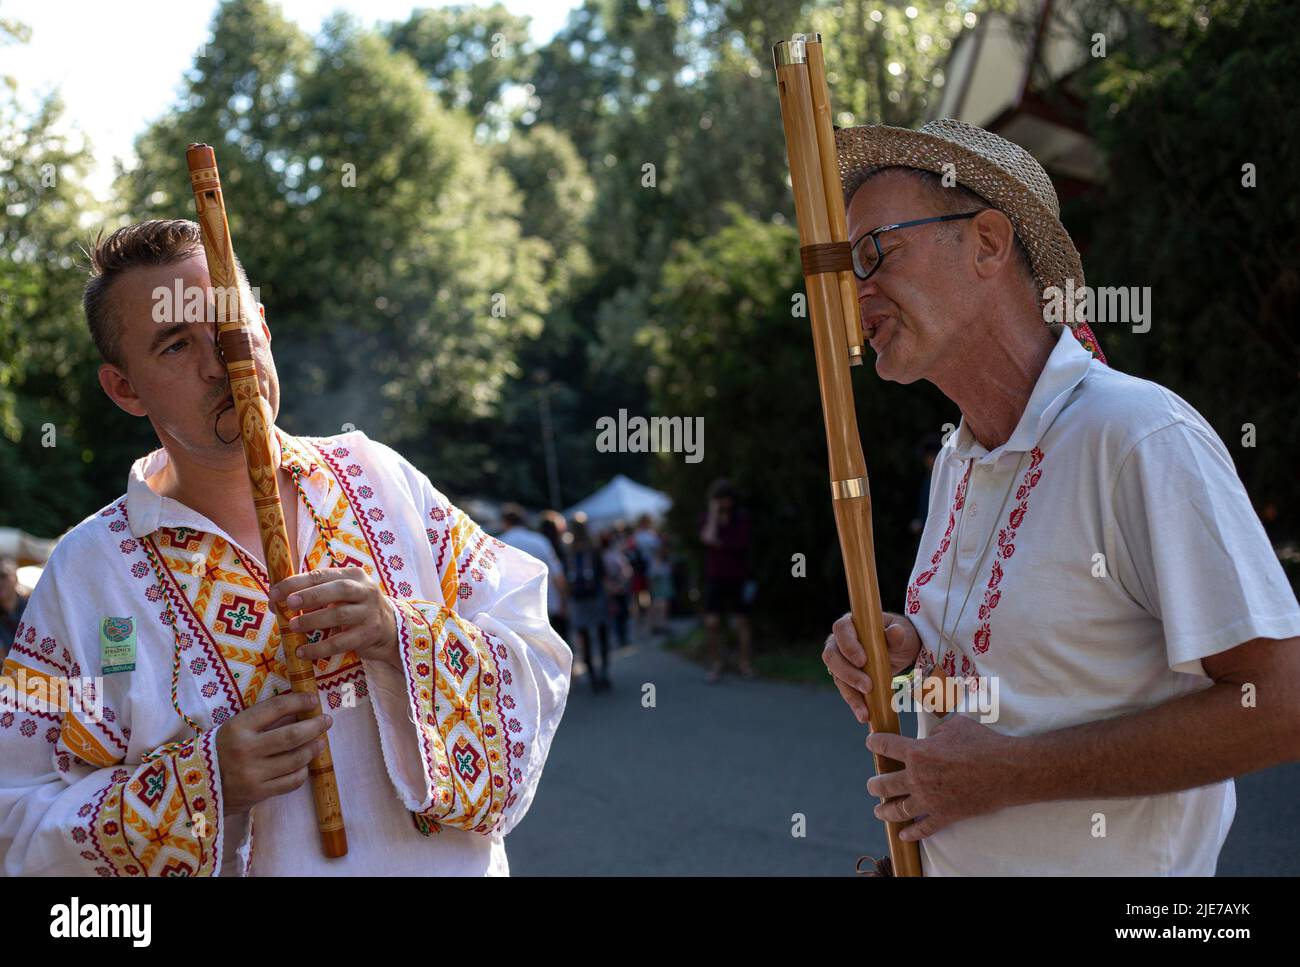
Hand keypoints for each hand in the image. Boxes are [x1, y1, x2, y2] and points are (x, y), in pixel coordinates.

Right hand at [215, 691, 332, 814]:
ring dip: (313, 748)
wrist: (194, 787)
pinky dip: (303, 771)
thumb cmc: (220, 750)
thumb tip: (300, 709)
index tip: (313, 700)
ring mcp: (252, 774)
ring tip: (321, 742)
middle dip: (315, 726)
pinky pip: (291, 781)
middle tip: (326, 721)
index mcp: (237, 727)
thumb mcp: (233, 728)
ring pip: (295, 759)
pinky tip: (305, 764)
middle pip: (291, 735)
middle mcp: (245, 750)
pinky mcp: (258, 793)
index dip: (299, 701)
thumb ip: (261, 720)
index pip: (275, 708)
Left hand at [270, 565, 397, 667]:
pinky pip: (341, 642)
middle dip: (310, 596)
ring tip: (293, 627)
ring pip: (340, 615)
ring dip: (313, 620)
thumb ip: (313, 596)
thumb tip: (277, 603)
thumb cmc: (355, 608)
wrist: (389, 629)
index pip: (322, 575)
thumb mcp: (339, 596)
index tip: (275, 591)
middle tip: (288, 604)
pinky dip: (320, 648)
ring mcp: (369, 613)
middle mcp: (365, 591)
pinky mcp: (369, 634)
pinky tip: (303, 652)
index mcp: (353, 575)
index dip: (297, 582)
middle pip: (337, 590)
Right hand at [823, 610, 920, 724]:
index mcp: (852, 623)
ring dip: (850, 693)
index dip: (848, 645)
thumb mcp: (904, 634)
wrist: (902, 652)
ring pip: (836, 676)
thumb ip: (898, 634)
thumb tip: (894, 632)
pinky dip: (854, 704)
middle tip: (867, 686)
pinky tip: (864, 716)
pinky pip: (846, 691)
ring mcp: (841, 661)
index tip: (862, 661)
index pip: (841, 629)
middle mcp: (840, 641)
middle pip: (832, 655)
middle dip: (848, 673)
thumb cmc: (900, 637)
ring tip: (865, 711)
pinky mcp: (846, 678)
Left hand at [865, 713, 1021, 840]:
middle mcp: (918, 778)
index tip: (871, 743)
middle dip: (874, 784)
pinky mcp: (945, 815)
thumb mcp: (954, 724)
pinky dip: (911, 833)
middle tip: (871, 784)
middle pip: (883, 784)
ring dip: (885, 810)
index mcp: (917, 752)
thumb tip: (929, 735)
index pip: (885, 746)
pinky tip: (903, 835)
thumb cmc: (982, 743)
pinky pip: (923, 829)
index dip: (874, 743)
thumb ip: (935, 730)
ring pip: (898, 810)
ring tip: (879, 810)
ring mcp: (930, 800)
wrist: (1007, 770)